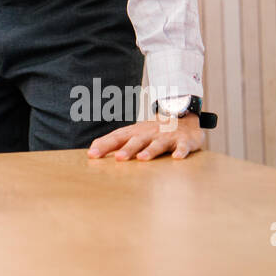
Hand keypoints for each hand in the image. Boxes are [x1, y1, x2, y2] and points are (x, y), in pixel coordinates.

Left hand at [87, 113, 203, 160]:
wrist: (181, 116)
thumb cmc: (151, 131)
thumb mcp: (133, 134)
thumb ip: (115, 142)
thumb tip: (92, 151)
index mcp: (135, 132)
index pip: (117, 138)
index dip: (105, 145)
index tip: (92, 155)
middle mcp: (148, 133)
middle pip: (136, 141)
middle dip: (127, 149)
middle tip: (118, 159)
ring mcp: (166, 136)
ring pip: (157, 144)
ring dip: (150, 151)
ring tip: (142, 158)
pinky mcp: (183, 141)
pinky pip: (183, 147)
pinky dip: (180, 151)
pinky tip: (177, 158)